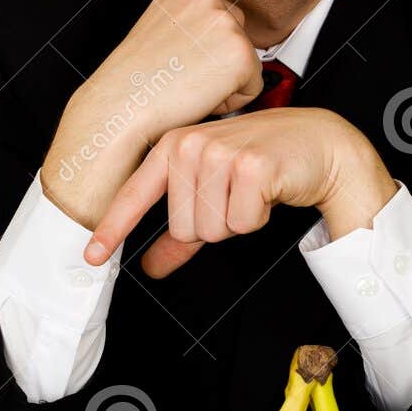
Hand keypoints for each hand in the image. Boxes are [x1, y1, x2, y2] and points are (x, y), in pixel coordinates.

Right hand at [42, 0, 263, 227]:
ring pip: (246, 62)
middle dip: (217, 64)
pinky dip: (231, 102)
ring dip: (224, 82)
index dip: (201, 53)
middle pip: (237, 38)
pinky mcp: (242, 53)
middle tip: (182, 78)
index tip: (175, 64)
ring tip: (188, 86)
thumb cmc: (134, 83)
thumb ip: (188, 26)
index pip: (217, 23)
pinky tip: (199, 97)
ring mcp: (226, 22)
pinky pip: (253, 88)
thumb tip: (212, 41)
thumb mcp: (159, 34)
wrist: (122, 106)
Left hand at [83, 108, 397, 277]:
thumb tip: (151, 266)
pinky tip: (269, 190)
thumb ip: (181, 233)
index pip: (135, 194)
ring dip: (239, 221)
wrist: (319, 144)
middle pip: (184, 227)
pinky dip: (259, 216)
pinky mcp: (251, 166)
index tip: (92, 255)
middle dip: (216, 225)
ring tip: (253, 191)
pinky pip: (242, 222)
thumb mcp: (215, 194)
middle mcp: (192, 145)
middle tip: (238, 196)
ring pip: (212, 229)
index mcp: (174, 146)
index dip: (113, 228)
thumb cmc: (265, 164)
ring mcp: (220, 152)